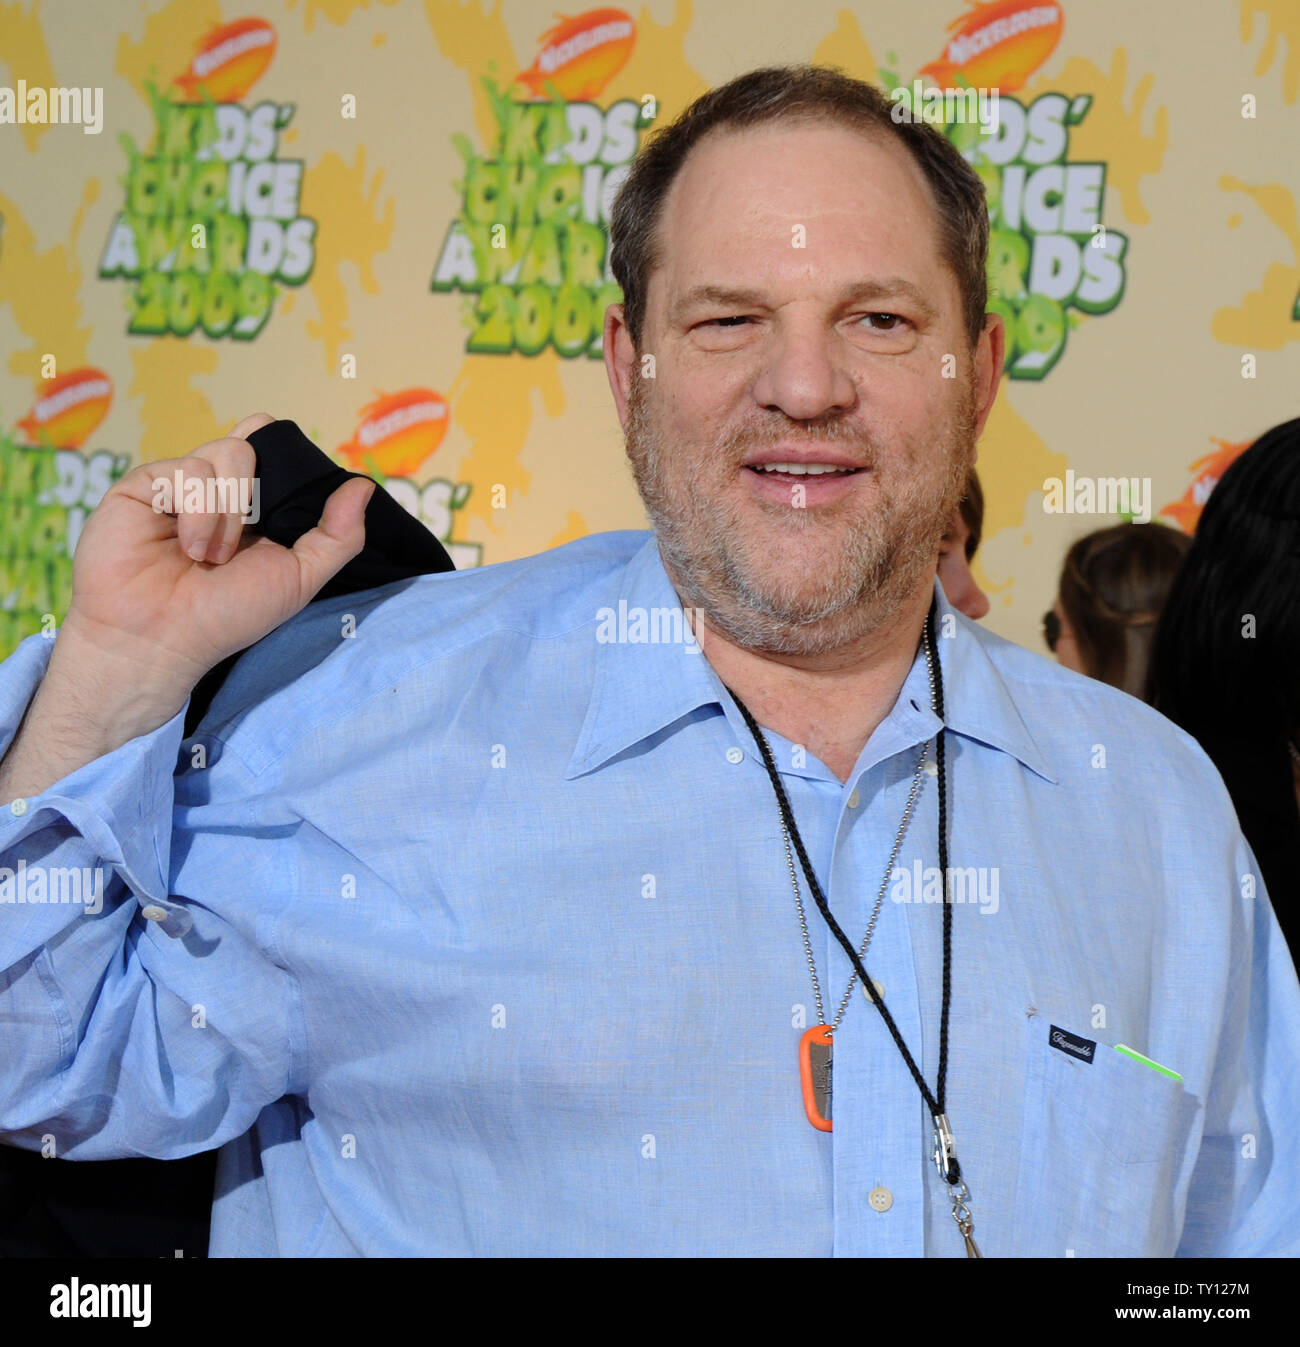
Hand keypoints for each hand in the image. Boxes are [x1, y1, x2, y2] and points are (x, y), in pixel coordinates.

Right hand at [55, 412, 373, 705]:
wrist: (160, 639)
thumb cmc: (227, 614)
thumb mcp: (299, 578)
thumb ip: (337, 536)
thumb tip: (365, 485)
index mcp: (258, 505)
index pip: (278, 450)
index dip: (290, 462)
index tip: (290, 508)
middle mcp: (220, 487)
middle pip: (255, 439)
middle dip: (261, 492)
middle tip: (248, 539)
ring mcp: (182, 482)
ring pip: (228, 451)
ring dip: (231, 510)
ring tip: (213, 557)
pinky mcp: (146, 482)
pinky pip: (190, 469)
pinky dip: (200, 511)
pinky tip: (189, 547)